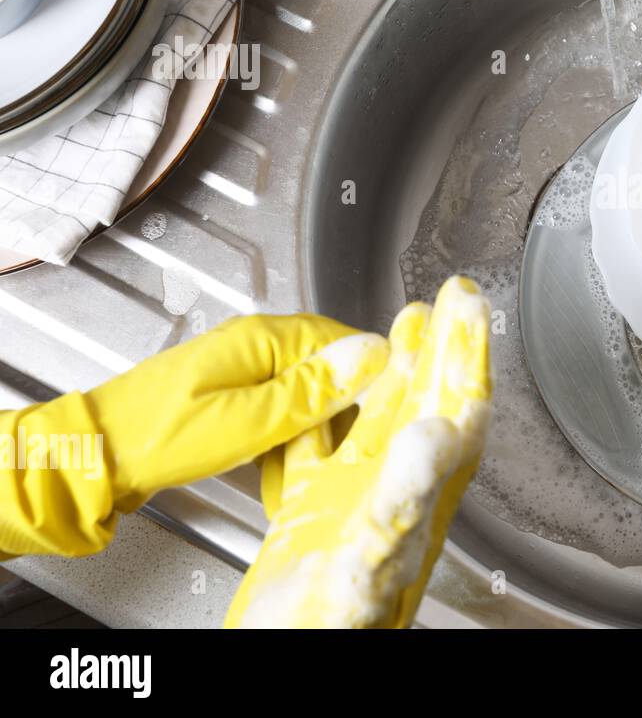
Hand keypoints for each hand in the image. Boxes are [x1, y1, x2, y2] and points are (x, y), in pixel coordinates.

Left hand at [0, 315, 388, 558]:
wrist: (93, 458)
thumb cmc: (159, 438)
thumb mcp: (248, 421)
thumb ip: (311, 390)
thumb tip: (370, 354)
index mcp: (265, 338)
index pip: (346, 341)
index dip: (371, 377)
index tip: (383, 414)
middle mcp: (258, 343)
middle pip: (329, 368)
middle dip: (340, 412)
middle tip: (338, 453)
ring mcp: (244, 367)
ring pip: (307, 393)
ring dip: (313, 430)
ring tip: (302, 466)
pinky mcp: (233, 394)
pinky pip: (280, 409)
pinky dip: (287, 437)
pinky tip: (278, 467)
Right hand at [224, 276, 492, 628]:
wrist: (287, 665)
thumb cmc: (330, 637)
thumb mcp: (371, 558)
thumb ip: (403, 495)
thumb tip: (437, 429)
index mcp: (419, 501)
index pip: (457, 411)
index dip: (467, 355)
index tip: (471, 304)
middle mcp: (393, 495)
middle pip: (430, 404)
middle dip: (444, 347)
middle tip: (453, 294)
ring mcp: (351, 502)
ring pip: (378, 420)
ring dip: (393, 371)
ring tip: (405, 323)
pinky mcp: (308, 517)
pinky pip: (315, 450)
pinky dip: (318, 413)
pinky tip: (315, 388)